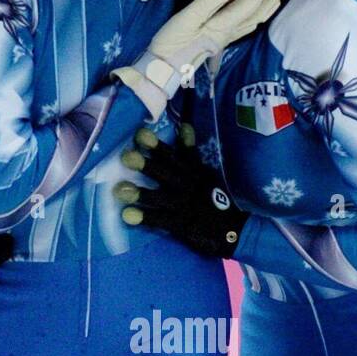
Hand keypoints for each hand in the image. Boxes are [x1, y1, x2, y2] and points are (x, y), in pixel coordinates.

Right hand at [112, 0, 286, 118]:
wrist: (163, 68)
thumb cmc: (171, 43)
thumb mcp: (185, 20)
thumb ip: (207, 3)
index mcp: (222, 25)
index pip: (249, 3)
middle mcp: (229, 32)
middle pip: (258, 13)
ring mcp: (226, 38)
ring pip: (255, 21)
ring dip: (268, 6)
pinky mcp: (219, 40)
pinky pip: (246, 26)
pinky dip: (257, 16)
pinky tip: (256, 13)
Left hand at [112, 125, 247, 258]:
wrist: (238, 230)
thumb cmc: (216, 199)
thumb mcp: (206, 172)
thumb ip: (191, 153)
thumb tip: (184, 125)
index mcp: (194, 171)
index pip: (177, 154)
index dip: (159, 145)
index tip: (140, 134)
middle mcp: (188, 185)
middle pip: (165, 172)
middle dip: (146, 165)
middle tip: (125, 157)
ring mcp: (184, 205)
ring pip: (159, 197)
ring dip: (139, 193)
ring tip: (118, 190)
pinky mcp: (182, 224)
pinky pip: (161, 220)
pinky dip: (144, 217)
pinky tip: (127, 215)